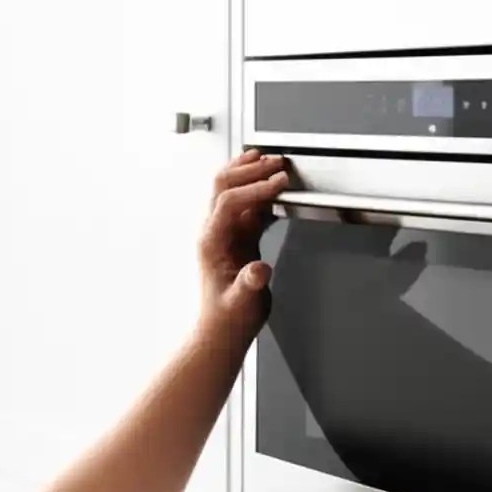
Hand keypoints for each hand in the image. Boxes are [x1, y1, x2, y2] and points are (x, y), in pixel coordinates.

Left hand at [197, 149, 288, 347]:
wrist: (224, 330)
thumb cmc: (229, 318)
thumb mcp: (241, 303)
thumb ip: (250, 284)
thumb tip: (259, 270)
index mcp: (212, 241)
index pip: (229, 200)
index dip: (254, 187)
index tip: (279, 181)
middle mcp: (216, 232)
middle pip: (225, 186)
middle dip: (249, 170)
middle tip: (275, 161)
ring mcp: (227, 234)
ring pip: (233, 191)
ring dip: (251, 174)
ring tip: (270, 161)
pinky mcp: (240, 239)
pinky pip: (249, 207)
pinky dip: (261, 193)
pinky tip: (276, 190)